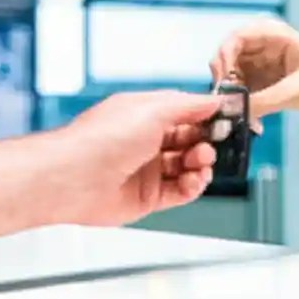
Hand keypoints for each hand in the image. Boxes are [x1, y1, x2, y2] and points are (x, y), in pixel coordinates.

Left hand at [51, 90, 222, 225]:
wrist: (72, 179)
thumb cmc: (102, 139)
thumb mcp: (153, 110)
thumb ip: (189, 106)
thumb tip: (214, 101)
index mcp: (144, 114)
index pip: (184, 113)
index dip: (206, 117)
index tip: (226, 120)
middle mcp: (145, 141)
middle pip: (189, 141)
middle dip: (206, 142)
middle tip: (215, 145)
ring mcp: (146, 170)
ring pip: (187, 167)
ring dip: (201, 165)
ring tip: (202, 163)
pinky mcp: (146, 197)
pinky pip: (179, 192)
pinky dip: (193, 187)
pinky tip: (194, 181)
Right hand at [210, 18, 298, 134]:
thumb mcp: (297, 92)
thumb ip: (264, 101)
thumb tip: (233, 110)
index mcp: (274, 35)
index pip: (236, 39)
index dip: (224, 59)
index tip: (224, 84)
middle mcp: (261, 45)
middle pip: (226, 59)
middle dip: (226, 85)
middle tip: (230, 108)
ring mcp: (258, 63)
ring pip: (230, 78)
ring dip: (234, 100)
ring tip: (248, 121)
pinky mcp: (258, 80)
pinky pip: (239, 92)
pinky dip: (242, 107)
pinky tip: (255, 123)